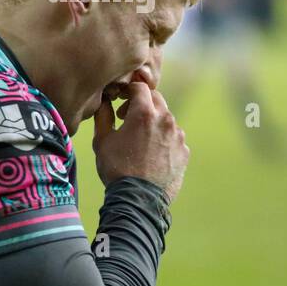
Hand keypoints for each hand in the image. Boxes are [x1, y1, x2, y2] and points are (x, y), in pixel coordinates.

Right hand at [93, 82, 188, 201]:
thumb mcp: (102, 141)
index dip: (128, 90)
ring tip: (139, 139)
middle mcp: (166, 120)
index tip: (120, 99)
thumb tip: (102, 102)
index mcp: (144, 113)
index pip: (140, 87)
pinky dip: (163, 138)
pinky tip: (150, 153)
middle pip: (156, 99)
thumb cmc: (117, 168)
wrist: (139, 198)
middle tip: (127, 117)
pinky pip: (174, 137)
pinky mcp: (184, 151)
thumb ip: (103, 116)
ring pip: (166, 118)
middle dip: (141, 103)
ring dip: (153, 121)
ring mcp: (178, 136)